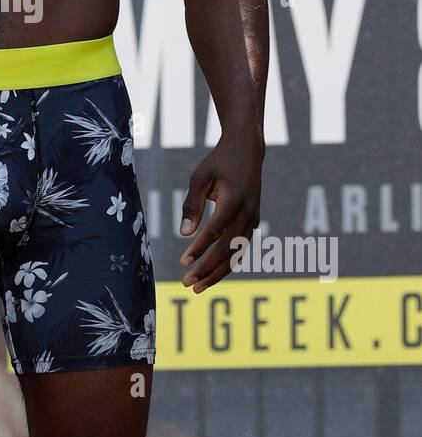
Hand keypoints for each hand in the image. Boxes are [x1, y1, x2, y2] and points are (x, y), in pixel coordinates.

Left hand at [178, 129, 264, 293]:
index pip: (215, 231)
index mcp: (234, 199)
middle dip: (207, 269)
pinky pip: (240, 247)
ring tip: (198, 286)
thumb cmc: (219, 162)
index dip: (199, 249)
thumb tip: (184, 234)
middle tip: (187, 283)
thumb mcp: (200, 177)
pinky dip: (227, 262)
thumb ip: (192, 204)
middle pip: (228, 249)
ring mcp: (253, 218)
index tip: (183, 262)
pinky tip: (211, 273)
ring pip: (237, 253)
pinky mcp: (253, 222)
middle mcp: (248, 212)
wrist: (248, 150)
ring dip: (217, 272)